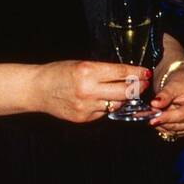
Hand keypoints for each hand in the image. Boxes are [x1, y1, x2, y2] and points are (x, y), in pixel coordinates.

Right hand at [30, 61, 149, 123]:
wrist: (37, 89)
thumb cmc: (59, 72)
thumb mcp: (81, 64)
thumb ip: (102, 70)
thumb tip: (125, 73)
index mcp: (88, 71)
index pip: (121, 72)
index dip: (137, 73)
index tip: (146, 72)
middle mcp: (88, 90)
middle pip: (124, 91)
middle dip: (137, 87)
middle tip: (144, 84)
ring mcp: (86, 107)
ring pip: (116, 104)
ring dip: (125, 99)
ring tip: (129, 92)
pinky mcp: (83, 118)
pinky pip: (103, 113)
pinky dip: (107, 106)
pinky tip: (105, 100)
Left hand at [149, 67, 183, 138]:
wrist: (183, 83)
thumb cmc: (183, 81)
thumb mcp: (174, 84)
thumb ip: (165, 95)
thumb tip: (155, 103)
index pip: (181, 115)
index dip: (166, 117)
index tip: (153, 118)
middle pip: (176, 125)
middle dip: (161, 120)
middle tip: (147, 113)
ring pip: (171, 130)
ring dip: (159, 123)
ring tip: (150, 113)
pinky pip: (170, 132)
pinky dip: (161, 125)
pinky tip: (155, 117)